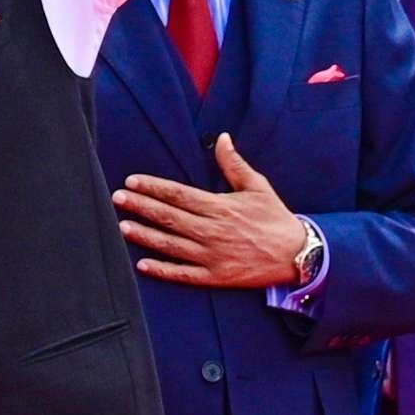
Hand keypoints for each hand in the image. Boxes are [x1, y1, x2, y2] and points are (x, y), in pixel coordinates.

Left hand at [117, 136, 317, 290]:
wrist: (297, 255)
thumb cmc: (275, 218)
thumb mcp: (258, 186)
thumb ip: (234, 164)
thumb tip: (222, 138)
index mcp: (220, 207)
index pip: (178, 194)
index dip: (153, 187)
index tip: (132, 181)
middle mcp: (212, 231)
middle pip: (168, 216)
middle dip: (140, 206)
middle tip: (118, 198)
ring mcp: (212, 256)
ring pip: (170, 244)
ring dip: (145, 235)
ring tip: (123, 227)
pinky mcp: (215, 276)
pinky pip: (182, 274)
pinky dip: (162, 270)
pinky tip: (142, 265)